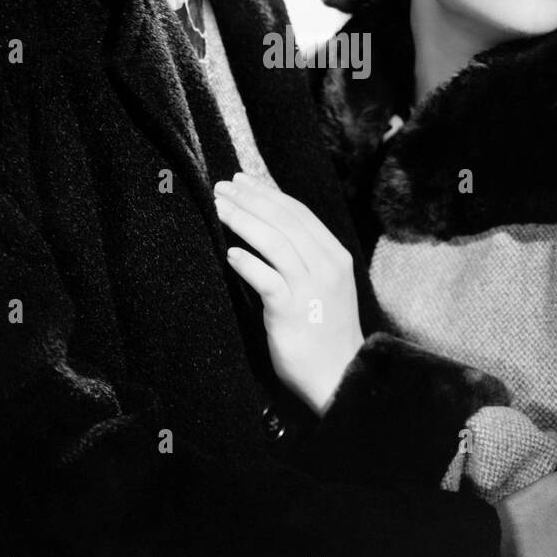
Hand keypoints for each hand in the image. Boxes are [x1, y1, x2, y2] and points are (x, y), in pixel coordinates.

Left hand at [213, 173, 363, 414]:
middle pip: (284, 221)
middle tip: (222, 187)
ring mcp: (310, 288)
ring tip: (219, 209)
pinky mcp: (292, 311)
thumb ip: (305, 257)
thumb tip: (269, 226)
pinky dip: (248, 262)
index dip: (268, 193)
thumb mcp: (324, 285)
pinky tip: (230, 253)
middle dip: (250, 199)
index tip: (242, 181)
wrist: (338, 375)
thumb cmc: (324, 330)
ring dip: (243, 221)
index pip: (299, 213)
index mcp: (335, 256)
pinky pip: (267, 279)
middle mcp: (326, 266)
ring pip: (275, 242)